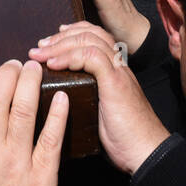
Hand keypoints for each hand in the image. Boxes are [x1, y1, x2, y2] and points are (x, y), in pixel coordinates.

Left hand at [29, 21, 168, 175]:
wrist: (147, 151)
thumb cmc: (124, 137)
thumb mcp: (101, 111)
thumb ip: (88, 97)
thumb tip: (59, 97)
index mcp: (115, 70)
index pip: (94, 36)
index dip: (71, 34)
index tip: (49, 42)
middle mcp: (119, 66)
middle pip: (89, 34)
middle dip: (59, 38)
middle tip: (38, 47)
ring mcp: (119, 73)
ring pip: (89, 41)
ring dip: (60, 45)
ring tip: (40, 55)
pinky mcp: (116, 84)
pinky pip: (93, 58)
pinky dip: (70, 57)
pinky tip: (54, 65)